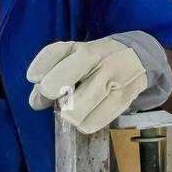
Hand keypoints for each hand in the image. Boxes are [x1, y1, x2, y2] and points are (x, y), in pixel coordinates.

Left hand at [27, 35, 164, 133]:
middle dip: (51, 94)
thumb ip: (49, 76)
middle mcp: (95, 57)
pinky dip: (86, 123)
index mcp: (78, 47)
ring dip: (70, 115)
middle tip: (58, 98)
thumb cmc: (95, 63)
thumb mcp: (71, 59)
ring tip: (75, 109)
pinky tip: (89, 115)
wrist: (137, 57)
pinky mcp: (124, 96)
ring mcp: (111, 76)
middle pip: (58, 82)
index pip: (53, 54)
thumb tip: (36, 102)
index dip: (39, 69)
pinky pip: (93, 122)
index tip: (34, 78)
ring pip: (75, 109)